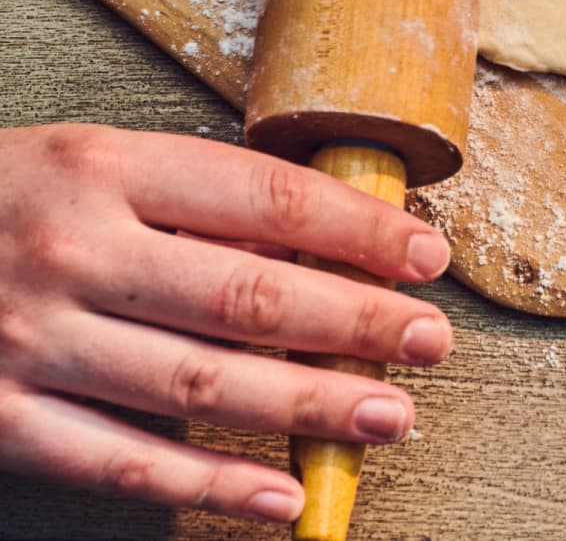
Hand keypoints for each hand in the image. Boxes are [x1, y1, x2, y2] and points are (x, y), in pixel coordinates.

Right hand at [0, 123, 453, 523]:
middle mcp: (75, 251)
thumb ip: (192, 198)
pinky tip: (281, 494)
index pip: (264, 197)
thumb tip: (321, 237)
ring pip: (201, 385)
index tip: (425, 254)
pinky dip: (210, 486)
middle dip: (355, 321)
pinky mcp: (4, 421)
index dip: (355, 229)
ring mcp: (35, 343)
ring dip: (310, 407)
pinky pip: (124, 460)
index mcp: (106, 167)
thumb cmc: (8, 199)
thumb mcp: (92, 163)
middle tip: (431, 341)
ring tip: (392, 414)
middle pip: (246, 295)